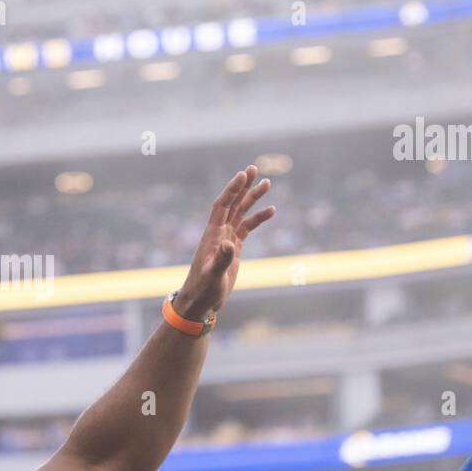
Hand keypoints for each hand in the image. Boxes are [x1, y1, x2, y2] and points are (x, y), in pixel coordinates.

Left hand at [174, 165, 274, 318]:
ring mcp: (226, 240)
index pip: (222, 206)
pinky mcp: (234, 249)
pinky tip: (271, 211)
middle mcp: (219, 233)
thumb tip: (230, 243)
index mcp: (212, 235)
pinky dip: (258, 219)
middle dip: (242, 186)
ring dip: (252, 199)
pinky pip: (247, 228)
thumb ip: (223, 259)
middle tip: (254, 168)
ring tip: (266, 183)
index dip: (232, 190)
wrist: (201, 302)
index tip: (243, 174)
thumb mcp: (213, 275)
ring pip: (241, 213)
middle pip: (232, 204)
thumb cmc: (203, 289)